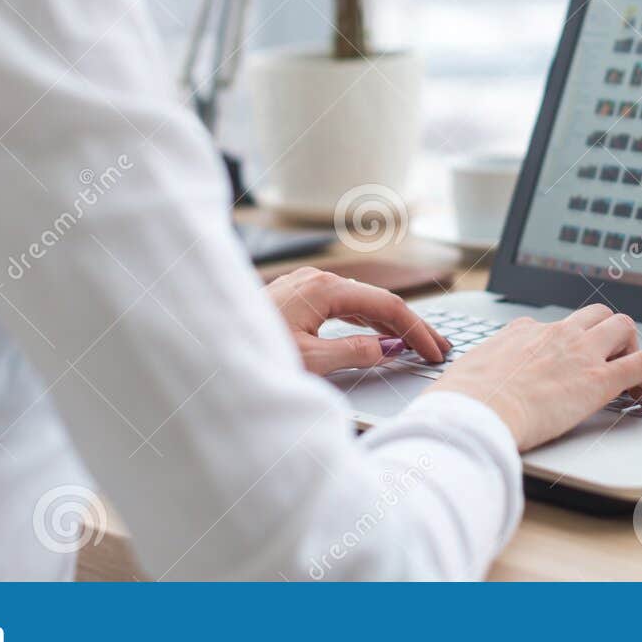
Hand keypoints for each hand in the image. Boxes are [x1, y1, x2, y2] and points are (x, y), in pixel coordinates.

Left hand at [265, 266, 450, 375]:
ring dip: (390, 325)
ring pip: (361, 304)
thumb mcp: (309, 361)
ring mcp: (306, 287)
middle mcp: (317, 280)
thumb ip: (354, 353)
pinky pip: (343, 308)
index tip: (436, 351)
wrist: (202, 347)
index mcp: (324, 288)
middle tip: (439, 347)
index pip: (387, 307)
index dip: (417, 330)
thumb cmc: (247, 354)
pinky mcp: (297, 300)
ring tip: (417, 344)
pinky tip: (379, 337)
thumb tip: (388, 349)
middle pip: (378, 301)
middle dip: (411, 325)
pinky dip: (366, 323)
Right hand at [427, 304, 641, 451]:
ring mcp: (579, 353)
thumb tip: (461, 388)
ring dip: (631, 346)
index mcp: (520, 333)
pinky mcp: (598, 379)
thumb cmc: (462, 402)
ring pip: (624, 325)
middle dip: (606, 334)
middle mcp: (554, 335)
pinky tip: (641, 393)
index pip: (550, 326)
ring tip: (627, 373)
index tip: (562, 364)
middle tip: (605, 362)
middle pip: (595, 315)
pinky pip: (641, 363)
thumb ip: (475, 374)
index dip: (562, 345)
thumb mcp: (464, 375)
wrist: (475, 412)